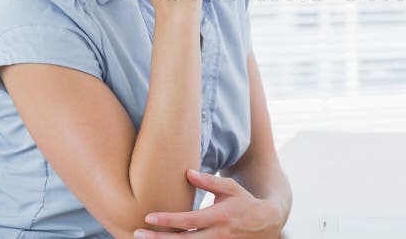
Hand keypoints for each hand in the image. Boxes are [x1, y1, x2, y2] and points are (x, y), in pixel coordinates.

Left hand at [134, 169, 281, 237]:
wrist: (267, 224)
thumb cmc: (245, 202)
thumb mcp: (230, 189)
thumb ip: (209, 181)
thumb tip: (187, 173)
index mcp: (219, 216)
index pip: (188, 220)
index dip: (167, 220)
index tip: (148, 217)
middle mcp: (217, 235)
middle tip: (137, 233)